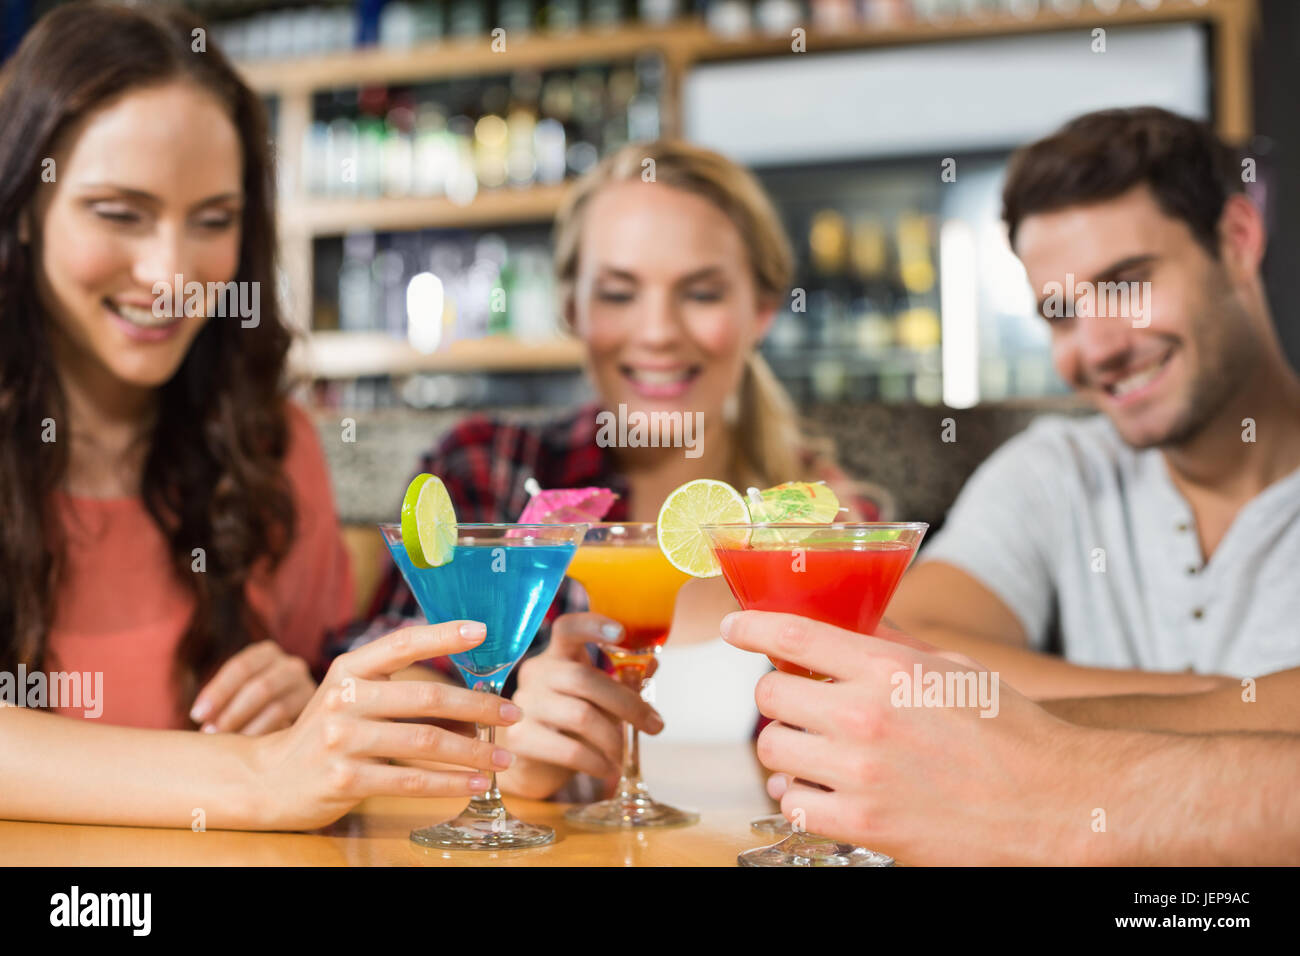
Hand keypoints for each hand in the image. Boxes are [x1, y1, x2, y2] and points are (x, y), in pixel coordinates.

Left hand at [190, 640, 316, 734]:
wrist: (296, 716)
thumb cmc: (251, 704)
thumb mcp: (238, 692)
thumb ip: (223, 700)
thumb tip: (202, 722)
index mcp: (267, 654)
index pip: (241, 667)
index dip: (217, 691)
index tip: (196, 715)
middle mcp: (291, 666)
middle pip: (261, 687)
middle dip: (232, 712)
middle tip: (210, 734)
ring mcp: (307, 688)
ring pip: (277, 708)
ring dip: (247, 730)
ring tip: (227, 746)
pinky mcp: (316, 714)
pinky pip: (290, 727)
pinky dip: (267, 738)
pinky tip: (250, 753)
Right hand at [248, 621, 522, 830]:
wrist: (270, 780)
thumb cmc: (328, 733)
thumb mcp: (352, 697)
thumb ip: (398, 689)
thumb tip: (472, 697)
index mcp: (349, 668)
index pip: (402, 643)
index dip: (444, 634)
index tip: (483, 631)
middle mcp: (345, 698)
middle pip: (426, 696)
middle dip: (478, 705)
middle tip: (512, 712)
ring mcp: (341, 739)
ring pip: (425, 742)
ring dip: (472, 750)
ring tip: (503, 757)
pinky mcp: (344, 779)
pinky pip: (410, 781)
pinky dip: (449, 782)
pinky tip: (475, 782)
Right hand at [498, 613, 663, 799]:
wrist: (533, 763)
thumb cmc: (571, 722)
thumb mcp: (599, 698)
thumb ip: (623, 681)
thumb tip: (652, 663)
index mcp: (558, 655)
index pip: (568, 628)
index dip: (593, 625)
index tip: (622, 632)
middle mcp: (537, 673)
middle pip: (584, 678)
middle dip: (627, 704)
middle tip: (655, 726)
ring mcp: (523, 704)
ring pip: (580, 716)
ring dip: (613, 738)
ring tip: (622, 753)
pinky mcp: (520, 739)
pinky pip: (569, 750)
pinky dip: (596, 762)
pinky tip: (607, 769)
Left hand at [721, 610, 1096, 864]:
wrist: (1057, 806)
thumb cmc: (1013, 734)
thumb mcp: (954, 669)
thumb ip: (896, 644)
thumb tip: (854, 619)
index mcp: (889, 669)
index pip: (794, 636)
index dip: (752, 627)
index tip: (735, 628)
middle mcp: (865, 716)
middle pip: (770, 696)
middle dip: (777, 697)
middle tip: (796, 703)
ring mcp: (861, 774)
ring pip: (773, 751)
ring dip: (785, 749)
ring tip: (812, 751)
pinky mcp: (865, 826)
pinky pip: (795, 807)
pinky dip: (800, 799)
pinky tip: (820, 792)